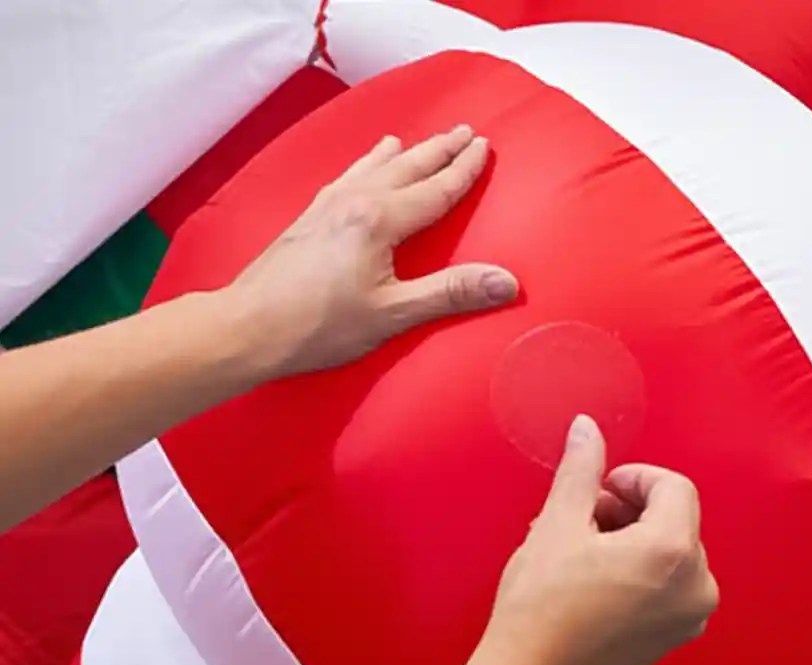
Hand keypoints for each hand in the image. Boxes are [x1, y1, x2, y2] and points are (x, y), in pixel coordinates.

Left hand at [224, 125, 517, 378]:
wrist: (248, 327)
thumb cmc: (317, 325)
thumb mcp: (393, 313)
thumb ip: (450, 293)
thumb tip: (505, 281)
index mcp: (379, 221)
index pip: (435, 189)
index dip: (463, 169)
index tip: (483, 147)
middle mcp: (354, 203)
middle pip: (407, 167)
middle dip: (438, 149)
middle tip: (463, 132)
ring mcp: (327, 207)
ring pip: (374, 168)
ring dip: (403, 154)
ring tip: (415, 141)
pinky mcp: (308, 219)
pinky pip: (347, 177)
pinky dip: (365, 165)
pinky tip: (363, 168)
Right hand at [435, 416, 718, 664]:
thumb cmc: (541, 613)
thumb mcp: (558, 524)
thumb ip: (581, 470)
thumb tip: (587, 430)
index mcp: (672, 552)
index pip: (673, 486)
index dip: (634, 478)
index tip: (601, 487)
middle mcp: (694, 585)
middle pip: (674, 517)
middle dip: (629, 509)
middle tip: (584, 517)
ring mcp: (689, 615)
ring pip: (671, 548)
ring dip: (632, 537)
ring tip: (583, 549)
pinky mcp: (677, 634)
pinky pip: (670, 581)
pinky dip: (640, 568)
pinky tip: (596, 576)